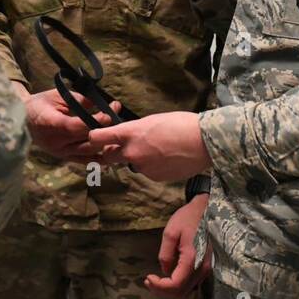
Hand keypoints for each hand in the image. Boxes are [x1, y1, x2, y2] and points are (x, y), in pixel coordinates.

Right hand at [16, 85, 120, 160]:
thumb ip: (78, 100)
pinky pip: (83, 160)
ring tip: (117, 132)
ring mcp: (59, 151)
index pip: (76, 125)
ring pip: (87, 151)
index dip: (94, 121)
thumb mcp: (57, 95)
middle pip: (85, 139)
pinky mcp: (62, 157)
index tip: (108, 113)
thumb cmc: (40, 103)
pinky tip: (109, 154)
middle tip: (116, 116)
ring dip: (104, 142)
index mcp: (50, 123)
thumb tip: (99, 103)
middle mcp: (54, 141)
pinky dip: (97, 158)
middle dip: (104, 128)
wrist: (22, 118)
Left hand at [86, 111, 208, 181]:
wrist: (203, 142)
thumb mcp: (152, 120)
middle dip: (114, 151)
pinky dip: (154, 166)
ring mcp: (143, 167)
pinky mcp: (154, 177)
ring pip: (132, 163)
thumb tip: (129, 137)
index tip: (96, 138)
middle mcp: (132, 152)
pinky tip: (168, 158)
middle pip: (109, 156)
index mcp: (130, 133)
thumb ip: (135, 130)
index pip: (97, 138)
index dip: (94, 138)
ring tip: (160, 149)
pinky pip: (148, 171)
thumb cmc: (181, 124)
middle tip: (127, 145)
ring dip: (139, 158)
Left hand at [146, 194, 210, 298]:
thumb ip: (166, 255)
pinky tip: (168, 277)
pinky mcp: (205, 267)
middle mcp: (202, 268)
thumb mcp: (170, 232)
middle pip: (182, 292)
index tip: (148, 277)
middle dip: (163, 291)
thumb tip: (165, 271)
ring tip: (156, 280)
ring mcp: (205, 269)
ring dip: (170, 290)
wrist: (205, 209)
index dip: (159, 286)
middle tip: (148, 281)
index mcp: (192, 259)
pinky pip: (191, 284)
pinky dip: (178, 285)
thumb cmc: (188, 218)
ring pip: (187, 291)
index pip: (175, 285)